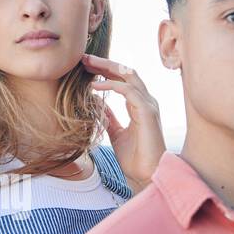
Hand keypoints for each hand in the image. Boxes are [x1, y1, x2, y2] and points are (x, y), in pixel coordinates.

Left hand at [83, 53, 163, 191]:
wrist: (147, 175)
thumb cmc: (135, 158)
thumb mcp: (116, 133)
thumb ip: (110, 118)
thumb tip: (98, 104)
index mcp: (140, 105)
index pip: (123, 80)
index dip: (105, 71)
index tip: (86, 67)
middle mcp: (146, 101)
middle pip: (126, 72)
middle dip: (105, 63)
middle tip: (84, 58)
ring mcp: (148, 105)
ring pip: (128, 76)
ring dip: (106, 68)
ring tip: (87, 65)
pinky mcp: (147, 111)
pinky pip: (127, 91)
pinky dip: (111, 85)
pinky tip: (95, 86)